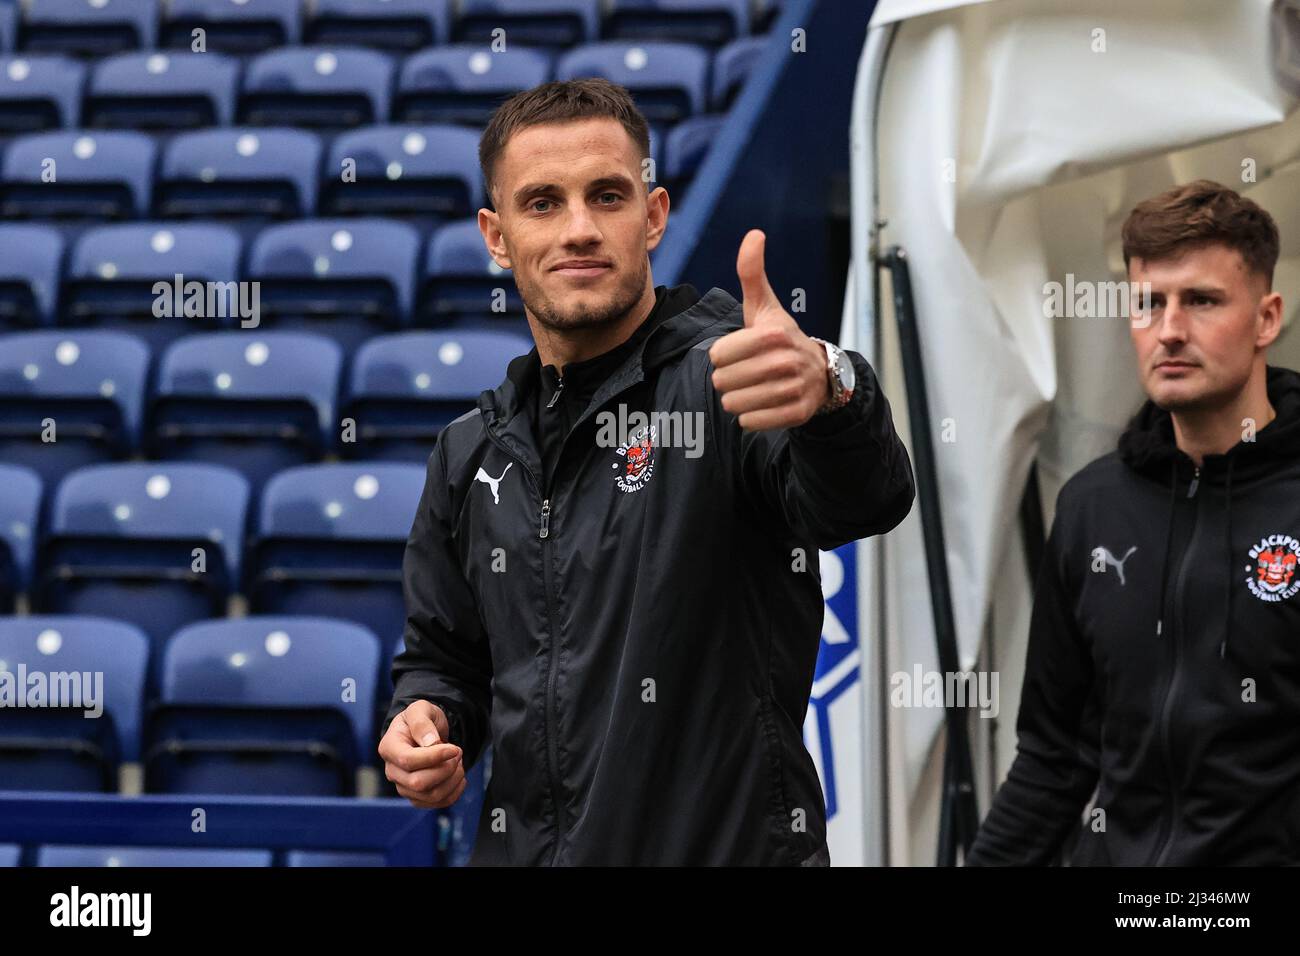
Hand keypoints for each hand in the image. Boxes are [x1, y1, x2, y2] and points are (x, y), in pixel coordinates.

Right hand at [378, 700, 465, 808]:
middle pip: (418, 783)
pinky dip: (454, 792)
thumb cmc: (421, 719)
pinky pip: (437, 803)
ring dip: (453, 779)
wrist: (426, 732)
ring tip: (458, 762)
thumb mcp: (420, 709)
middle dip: (445, 769)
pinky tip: (459, 776)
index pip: (408, 761)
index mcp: (389, 748)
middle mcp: (393, 771)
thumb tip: (431, 743)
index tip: (454, 748)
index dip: (434, 757)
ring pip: (431, 795)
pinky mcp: (417, 797)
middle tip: (457, 753)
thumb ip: (422, 723)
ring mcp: (404, 787)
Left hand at [708, 229, 829, 430]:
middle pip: (723, 382)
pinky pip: (750, 423)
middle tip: (748, 372)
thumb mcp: (766, 306)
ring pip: (734, 405)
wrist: (822, 373)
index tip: (741, 352)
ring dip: (738, 399)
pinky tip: (763, 404)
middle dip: (729, 380)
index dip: (724, 356)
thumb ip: (752, 272)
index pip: (717, 356)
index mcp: (771, 335)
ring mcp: (791, 390)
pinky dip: (751, 417)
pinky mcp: (796, 414)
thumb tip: (754, 234)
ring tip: (754, 388)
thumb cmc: (782, 337)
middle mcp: (783, 362)